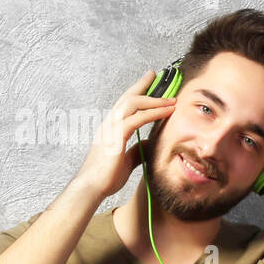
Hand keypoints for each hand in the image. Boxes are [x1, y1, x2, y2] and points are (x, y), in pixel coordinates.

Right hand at [74, 70, 177, 198]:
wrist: (92, 188)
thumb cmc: (107, 176)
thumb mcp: (127, 159)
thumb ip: (138, 149)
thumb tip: (150, 143)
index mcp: (111, 128)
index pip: (125, 104)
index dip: (137, 91)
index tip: (150, 81)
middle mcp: (109, 123)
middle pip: (128, 97)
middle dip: (143, 85)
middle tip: (157, 75)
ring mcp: (111, 128)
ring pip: (133, 104)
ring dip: (154, 99)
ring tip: (171, 99)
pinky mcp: (116, 137)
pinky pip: (137, 119)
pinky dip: (153, 113)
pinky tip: (166, 111)